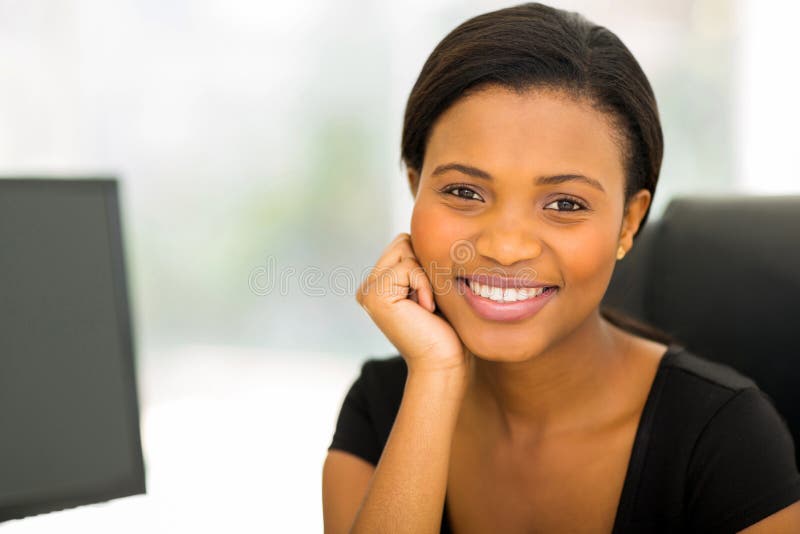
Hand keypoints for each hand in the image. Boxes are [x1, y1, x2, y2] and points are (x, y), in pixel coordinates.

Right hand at [357, 233, 469, 375]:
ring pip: (406, 249)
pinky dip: (424, 285)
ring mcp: (367, 290)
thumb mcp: (433, 285)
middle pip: (404, 241)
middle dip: (424, 266)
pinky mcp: (374, 295)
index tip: (431, 298)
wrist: (445, 361)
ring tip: (425, 306)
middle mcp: (368, 286)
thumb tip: (425, 229)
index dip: (427, 263)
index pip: (405, 243)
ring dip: (426, 276)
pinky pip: (408, 266)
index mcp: (379, 283)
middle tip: (429, 301)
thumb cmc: (448, 327)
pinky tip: (424, 310)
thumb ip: (421, 259)